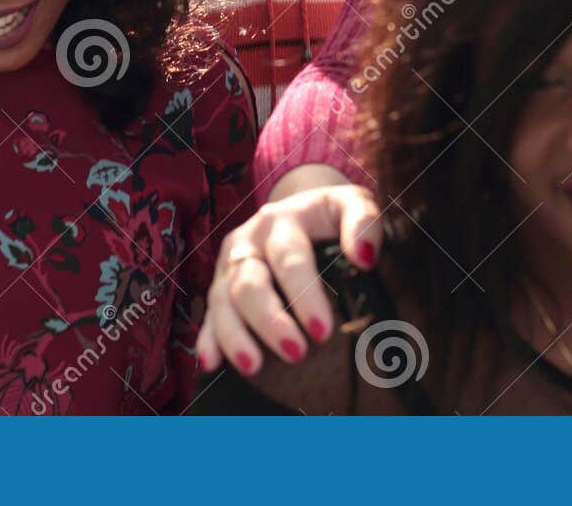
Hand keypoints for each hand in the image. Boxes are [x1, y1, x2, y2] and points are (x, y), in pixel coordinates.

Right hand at [196, 174, 382, 374]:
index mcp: (281, 221)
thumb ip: (364, 223)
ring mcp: (229, 266)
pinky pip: (208, 315)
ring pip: (222, 300)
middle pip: (249, 282)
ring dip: (235, 335)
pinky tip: (210, 364)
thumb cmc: (332, 216)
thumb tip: (364, 258)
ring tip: (253, 367)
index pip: (289, 258)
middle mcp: (248, 241)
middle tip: (296, 353)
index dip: (304, 294)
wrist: (299, 211)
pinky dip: (207, 340)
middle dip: (270, 320)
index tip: (322, 332)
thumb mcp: (352, 204)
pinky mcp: (219, 288)